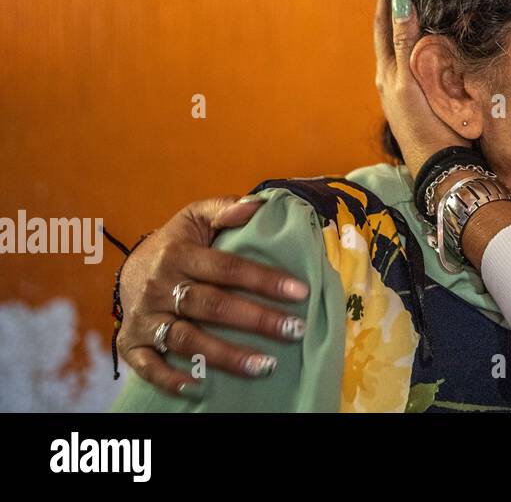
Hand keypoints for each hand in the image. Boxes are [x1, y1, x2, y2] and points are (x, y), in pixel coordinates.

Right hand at [118, 197, 310, 396]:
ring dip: (226, 356)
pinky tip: (199, 388)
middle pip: (212, 306)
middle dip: (256, 320)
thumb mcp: (195, 218)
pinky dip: (170, 379)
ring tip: (266, 365)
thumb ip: (226, 210)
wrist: (128, 267)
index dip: (264, 280)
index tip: (300, 292)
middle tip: (294, 331)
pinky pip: (149, 366)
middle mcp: (160, 286)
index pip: (228, 268)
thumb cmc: (176, 243)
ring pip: (186, 339)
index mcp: (178, 254)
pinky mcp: (131, 343)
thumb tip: (260, 205)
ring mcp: (144, 317)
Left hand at [373, 0, 463, 178]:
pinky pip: (418, 61)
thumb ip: (405, 43)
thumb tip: (401, 2)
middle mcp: (392, 78)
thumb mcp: (409, 81)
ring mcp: (406, 89)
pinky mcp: (421, 97)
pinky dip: (420, 44)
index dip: (386, 1)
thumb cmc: (423, 124)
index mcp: (386, 72)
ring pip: (404, 48)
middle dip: (395, 9)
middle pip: (391, 35)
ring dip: (408, 26)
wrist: (439, 163)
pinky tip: (431, 39)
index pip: (384, 26)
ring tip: (417, 3)